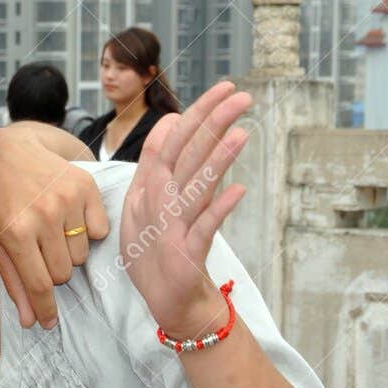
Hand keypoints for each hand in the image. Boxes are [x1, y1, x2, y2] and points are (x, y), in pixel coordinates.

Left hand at [0, 124, 108, 327]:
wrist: (6, 149)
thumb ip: (14, 280)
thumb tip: (31, 321)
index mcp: (16, 231)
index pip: (40, 284)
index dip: (46, 309)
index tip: (50, 324)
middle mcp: (44, 215)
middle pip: (63, 273)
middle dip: (51, 270)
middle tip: (38, 250)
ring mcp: (67, 199)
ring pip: (82, 255)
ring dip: (68, 250)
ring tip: (51, 229)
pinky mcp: (86, 186)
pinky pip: (101, 231)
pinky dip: (88, 231)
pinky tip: (68, 216)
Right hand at [120, 82, 251, 337]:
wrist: (167, 300)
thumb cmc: (158, 248)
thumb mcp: (146, 201)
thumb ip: (157, 160)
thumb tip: (172, 121)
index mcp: (149, 187)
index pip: (174, 140)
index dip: (198, 113)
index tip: (225, 88)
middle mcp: (159, 203)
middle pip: (186, 156)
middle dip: (212, 124)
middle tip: (240, 96)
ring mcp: (172, 228)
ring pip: (195, 187)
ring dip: (217, 160)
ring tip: (241, 132)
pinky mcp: (187, 254)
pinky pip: (205, 228)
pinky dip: (220, 210)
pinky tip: (238, 190)